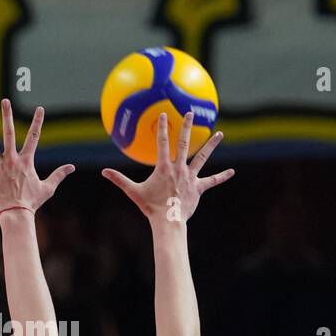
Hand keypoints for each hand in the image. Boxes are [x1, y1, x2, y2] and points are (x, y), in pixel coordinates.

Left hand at [0, 99, 74, 214]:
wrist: (16, 213)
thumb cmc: (32, 201)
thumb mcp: (48, 187)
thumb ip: (59, 175)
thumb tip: (72, 167)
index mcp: (26, 161)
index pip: (34, 137)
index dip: (38, 122)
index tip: (39, 108)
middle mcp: (11, 159)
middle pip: (9, 132)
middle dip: (7, 115)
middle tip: (5, 100)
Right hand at [102, 112, 232, 223]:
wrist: (168, 221)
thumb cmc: (151, 207)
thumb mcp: (133, 191)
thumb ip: (119, 179)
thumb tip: (103, 172)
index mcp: (164, 167)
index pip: (163, 142)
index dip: (163, 127)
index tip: (165, 114)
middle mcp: (179, 168)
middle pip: (185, 143)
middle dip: (188, 127)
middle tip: (192, 113)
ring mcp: (190, 177)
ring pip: (202, 157)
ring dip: (211, 145)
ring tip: (219, 134)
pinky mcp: (198, 188)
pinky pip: (212, 181)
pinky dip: (221, 176)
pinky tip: (232, 172)